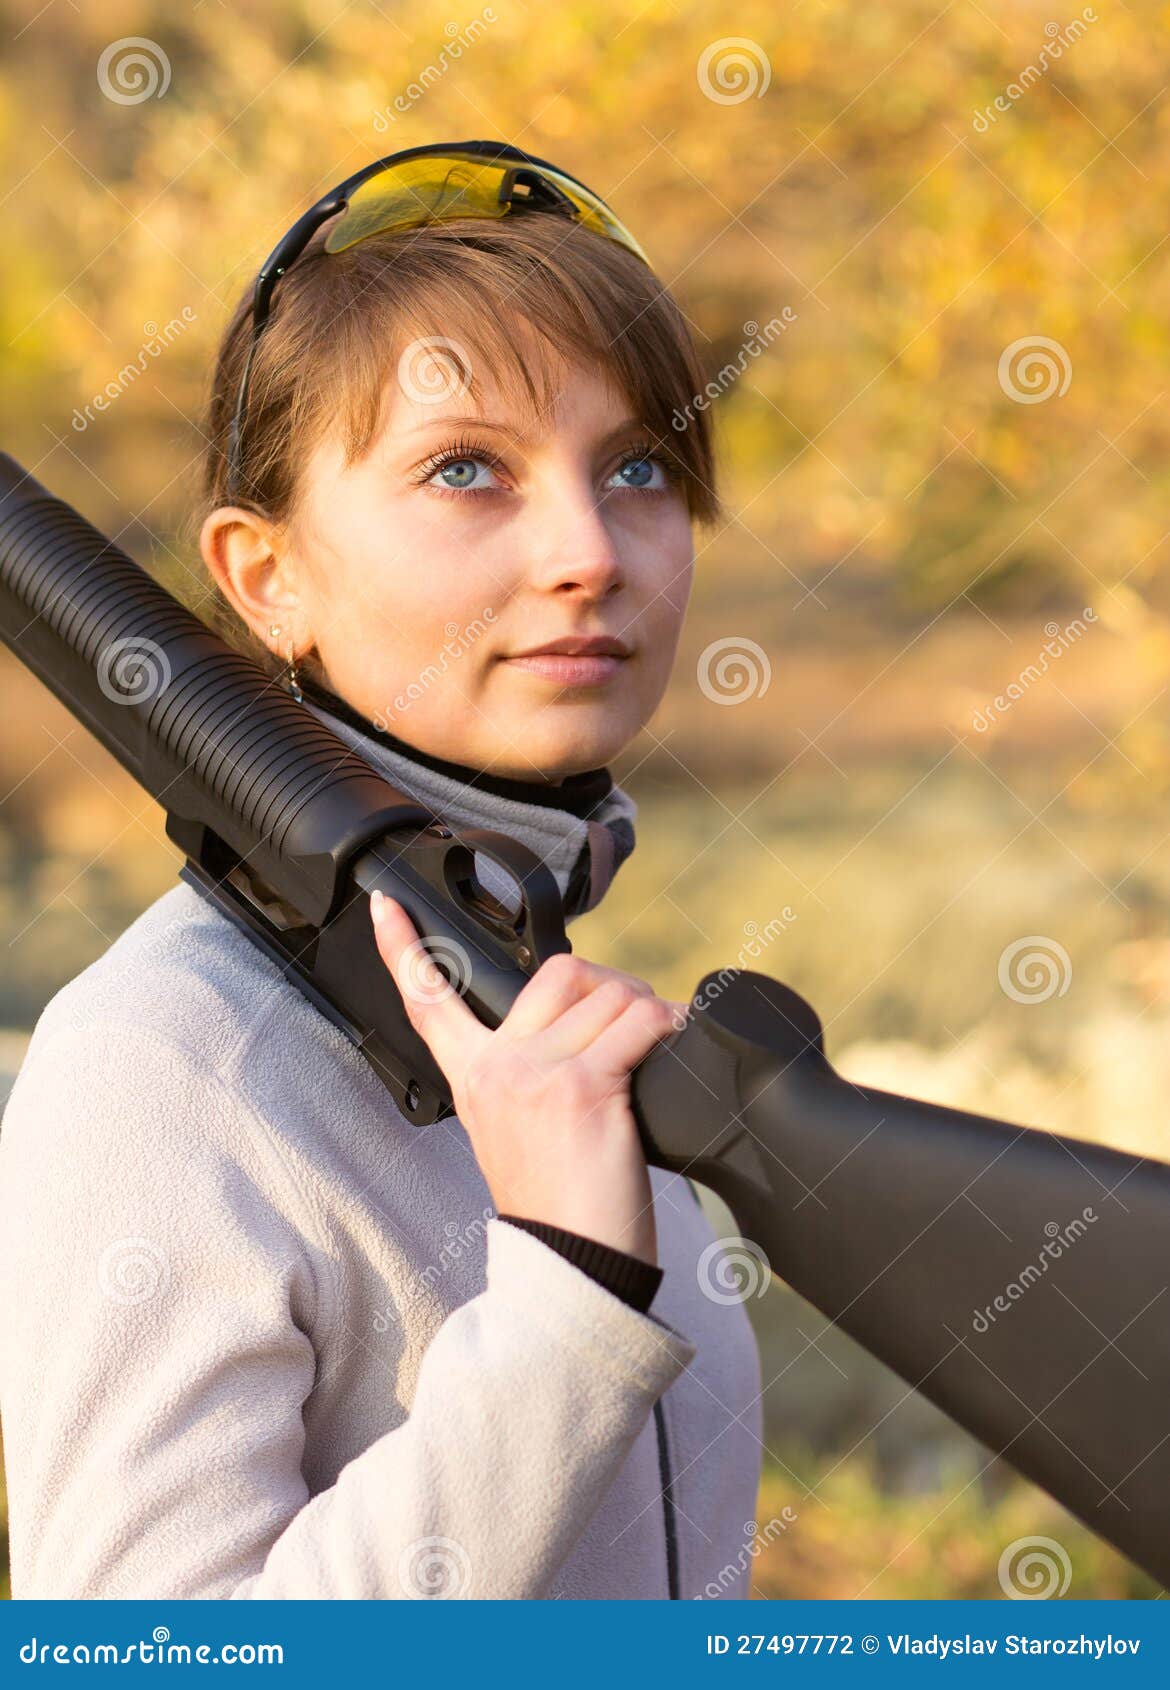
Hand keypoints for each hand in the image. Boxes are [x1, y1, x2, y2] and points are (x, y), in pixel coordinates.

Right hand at [369, 893, 680, 1264]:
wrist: (576, 1269)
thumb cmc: (564, 1209)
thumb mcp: (520, 1132)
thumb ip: (532, 1072)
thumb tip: (592, 1020)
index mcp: (473, 1079)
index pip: (427, 1000)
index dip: (403, 947)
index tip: (384, 904)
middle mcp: (497, 1069)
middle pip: (560, 971)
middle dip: (611, 986)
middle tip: (633, 1027)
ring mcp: (536, 1075)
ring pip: (610, 993)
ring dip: (649, 1010)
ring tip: (656, 1049)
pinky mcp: (582, 1087)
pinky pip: (639, 1022)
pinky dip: (668, 1025)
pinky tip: (673, 1044)